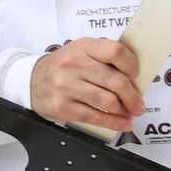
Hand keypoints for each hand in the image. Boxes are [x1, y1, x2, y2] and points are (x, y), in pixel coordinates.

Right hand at [30, 38, 145, 129]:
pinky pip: (94, 117)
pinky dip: (113, 123)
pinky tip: (121, 123)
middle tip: (139, 103)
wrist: (31, 80)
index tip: (136, 76)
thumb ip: (104, 57)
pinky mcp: (62, 107)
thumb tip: (134, 75)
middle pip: (115, 81)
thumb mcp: (81, 51)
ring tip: (130, 113)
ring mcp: (66, 86)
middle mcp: (74, 65)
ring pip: (107, 101)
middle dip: (133, 96)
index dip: (131, 65)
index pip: (115, 51)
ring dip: (124, 111)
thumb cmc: (63, 66)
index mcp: (83, 47)